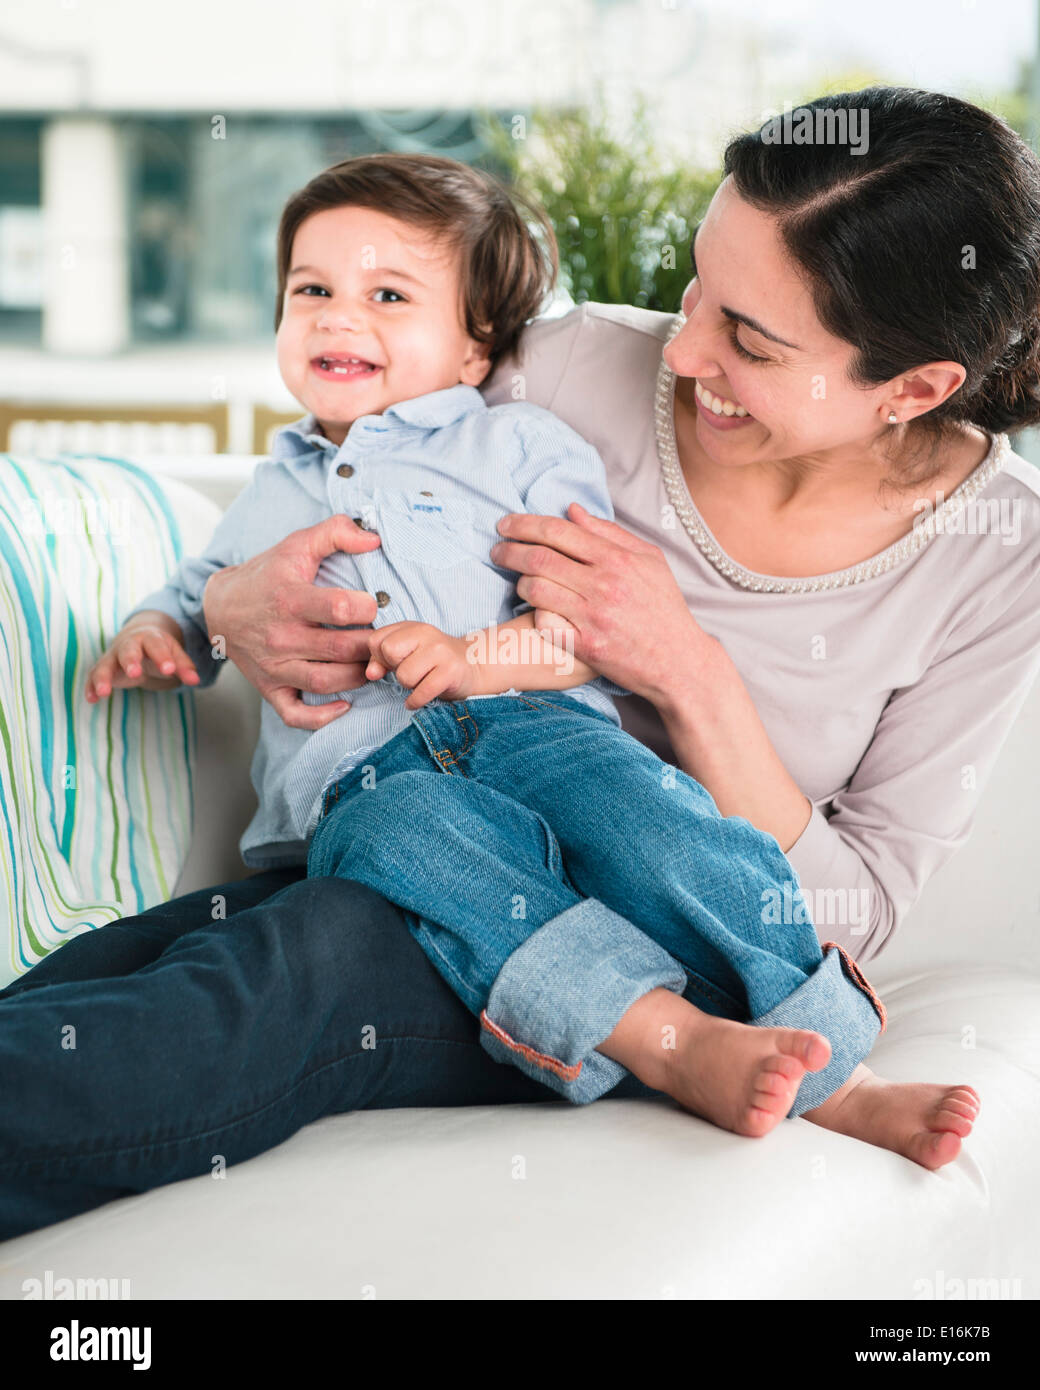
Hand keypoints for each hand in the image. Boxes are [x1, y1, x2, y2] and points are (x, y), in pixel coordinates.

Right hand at [86, 622, 198, 700]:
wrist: (138, 637)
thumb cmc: (158, 649)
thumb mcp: (173, 654)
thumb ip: (183, 666)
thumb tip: (196, 681)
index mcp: (149, 638)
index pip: (156, 645)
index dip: (162, 657)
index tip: (169, 669)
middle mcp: (128, 645)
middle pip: (127, 650)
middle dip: (130, 661)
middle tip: (134, 673)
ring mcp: (113, 657)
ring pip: (105, 665)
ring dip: (103, 678)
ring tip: (104, 693)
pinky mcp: (102, 669)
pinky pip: (93, 677)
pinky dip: (90, 687)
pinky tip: (91, 699)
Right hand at [201, 516, 383, 730]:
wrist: (220, 606)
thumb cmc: (267, 575)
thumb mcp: (296, 544)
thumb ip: (335, 532)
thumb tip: (373, 538)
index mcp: (289, 598)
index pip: (337, 609)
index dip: (365, 607)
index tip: (373, 603)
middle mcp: (281, 636)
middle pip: (339, 650)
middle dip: (371, 646)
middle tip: (385, 639)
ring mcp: (274, 666)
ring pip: (325, 682)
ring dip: (358, 677)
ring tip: (373, 664)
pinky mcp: (269, 687)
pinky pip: (295, 714)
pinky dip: (321, 718)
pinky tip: (345, 704)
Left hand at [365, 622, 476, 709]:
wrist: (474, 666)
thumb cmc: (434, 662)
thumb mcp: (407, 653)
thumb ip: (382, 660)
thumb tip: (371, 673)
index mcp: (412, 627)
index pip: (376, 640)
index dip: (379, 657)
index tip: (394, 664)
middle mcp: (427, 634)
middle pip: (389, 652)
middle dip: (395, 669)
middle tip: (411, 672)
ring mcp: (440, 652)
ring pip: (404, 676)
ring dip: (409, 686)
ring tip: (422, 682)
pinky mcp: (451, 672)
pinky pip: (422, 692)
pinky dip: (416, 701)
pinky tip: (419, 699)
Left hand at [489, 502, 720, 705]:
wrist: (678, 661)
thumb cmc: (664, 607)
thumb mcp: (649, 560)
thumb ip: (610, 533)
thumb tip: (572, 511)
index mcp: (617, 558)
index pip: (558, 531)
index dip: (524, 524)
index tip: (506, 525)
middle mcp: (603, 585)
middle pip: (539, 558)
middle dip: (509, 550)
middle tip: (497, 550)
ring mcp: (592, 617)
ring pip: (535, 590)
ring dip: (519, 583)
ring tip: (518, 582)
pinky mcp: (584, 646)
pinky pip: (543, 622)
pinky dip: (534, 613)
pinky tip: (535, 610)